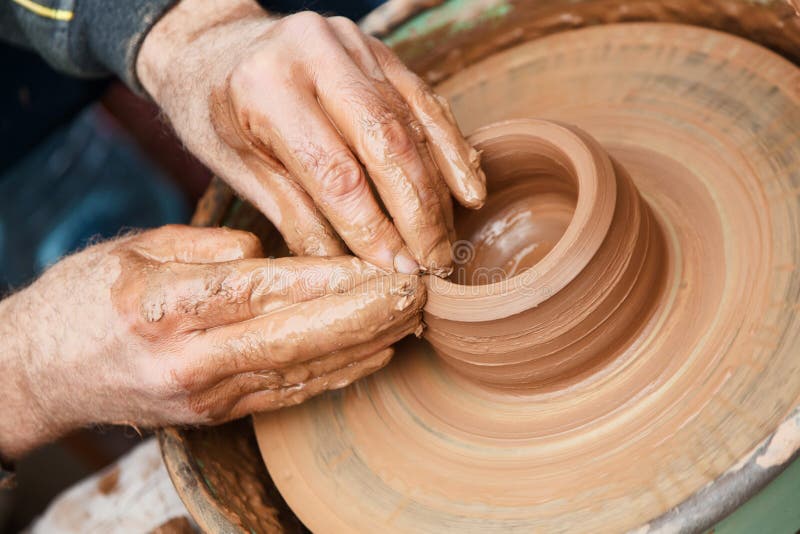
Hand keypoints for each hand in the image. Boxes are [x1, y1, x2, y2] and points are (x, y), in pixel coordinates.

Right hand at [0, 225, 423, 459]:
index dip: (330, 280)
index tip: (383, 266)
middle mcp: (190, 359)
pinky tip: (376, 355)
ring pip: (302, 370)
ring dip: (364, 346)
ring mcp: (207, 395)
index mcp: (165, 306)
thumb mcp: (135, 250)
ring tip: (413, 320)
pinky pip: (288, 393)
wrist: (39, 372)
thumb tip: (268, 255)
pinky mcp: (217, 413)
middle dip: (365, 315)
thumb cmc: (86, 299)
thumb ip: (206, 249)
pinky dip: (337, 375)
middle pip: (295, 337)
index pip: (263, 290)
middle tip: (419, 293)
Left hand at [137, 0, 485, 275]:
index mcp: (264, 87)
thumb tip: (351, 269)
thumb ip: (296, 214)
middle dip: (418, 213)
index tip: (396, 271)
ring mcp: (352, 43)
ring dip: (439, 188)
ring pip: (413, 123)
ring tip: (450, 240)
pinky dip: (449, 147)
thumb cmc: (214, 112)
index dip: (373, 228)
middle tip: (435, 263)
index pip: (335, 172)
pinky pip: (424, 101)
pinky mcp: (377, 48)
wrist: (213, 45)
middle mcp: (314, 52)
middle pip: (387, 143)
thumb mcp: (236, 168)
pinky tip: (467, 189)